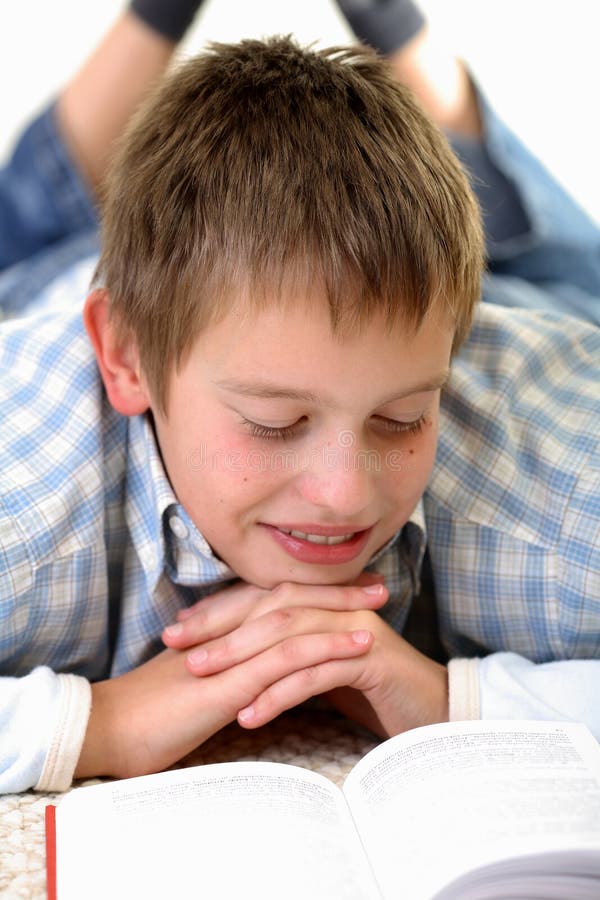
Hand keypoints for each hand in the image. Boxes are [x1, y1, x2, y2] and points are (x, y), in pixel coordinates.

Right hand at [75, 612, 374, 780]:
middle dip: (337, 589)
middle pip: (289, 597)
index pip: (272, 600)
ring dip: (342, 610)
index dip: (311, 591)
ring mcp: (231, 652)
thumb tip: (250, 676)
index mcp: (219, 630)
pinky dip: (327, 645)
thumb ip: (222, 671)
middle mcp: (228, 631)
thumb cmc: (147, 712)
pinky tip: (360, 644)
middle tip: (378, 584)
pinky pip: (287, 657)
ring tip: (381, 604)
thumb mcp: (192, 684)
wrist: (107, 727)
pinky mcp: (232, 680)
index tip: (349, 588)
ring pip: (295, 620)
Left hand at [162, 579, 447, 738]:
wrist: (434, 710)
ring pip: (289, 636)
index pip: (263, 597)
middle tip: (177, 646)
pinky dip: (279, 693)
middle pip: (270, 608)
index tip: (178, 628)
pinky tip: (250, 714)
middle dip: (220, 626)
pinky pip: (316, 673)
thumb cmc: (373, 689)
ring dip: (241, 657)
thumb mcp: (323, 667)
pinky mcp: (371, 660)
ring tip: (202, 676)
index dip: (219, 610)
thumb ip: (290, 655)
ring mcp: (356, 630)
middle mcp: (338, 607)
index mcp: (324, 603)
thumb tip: (240, 660)